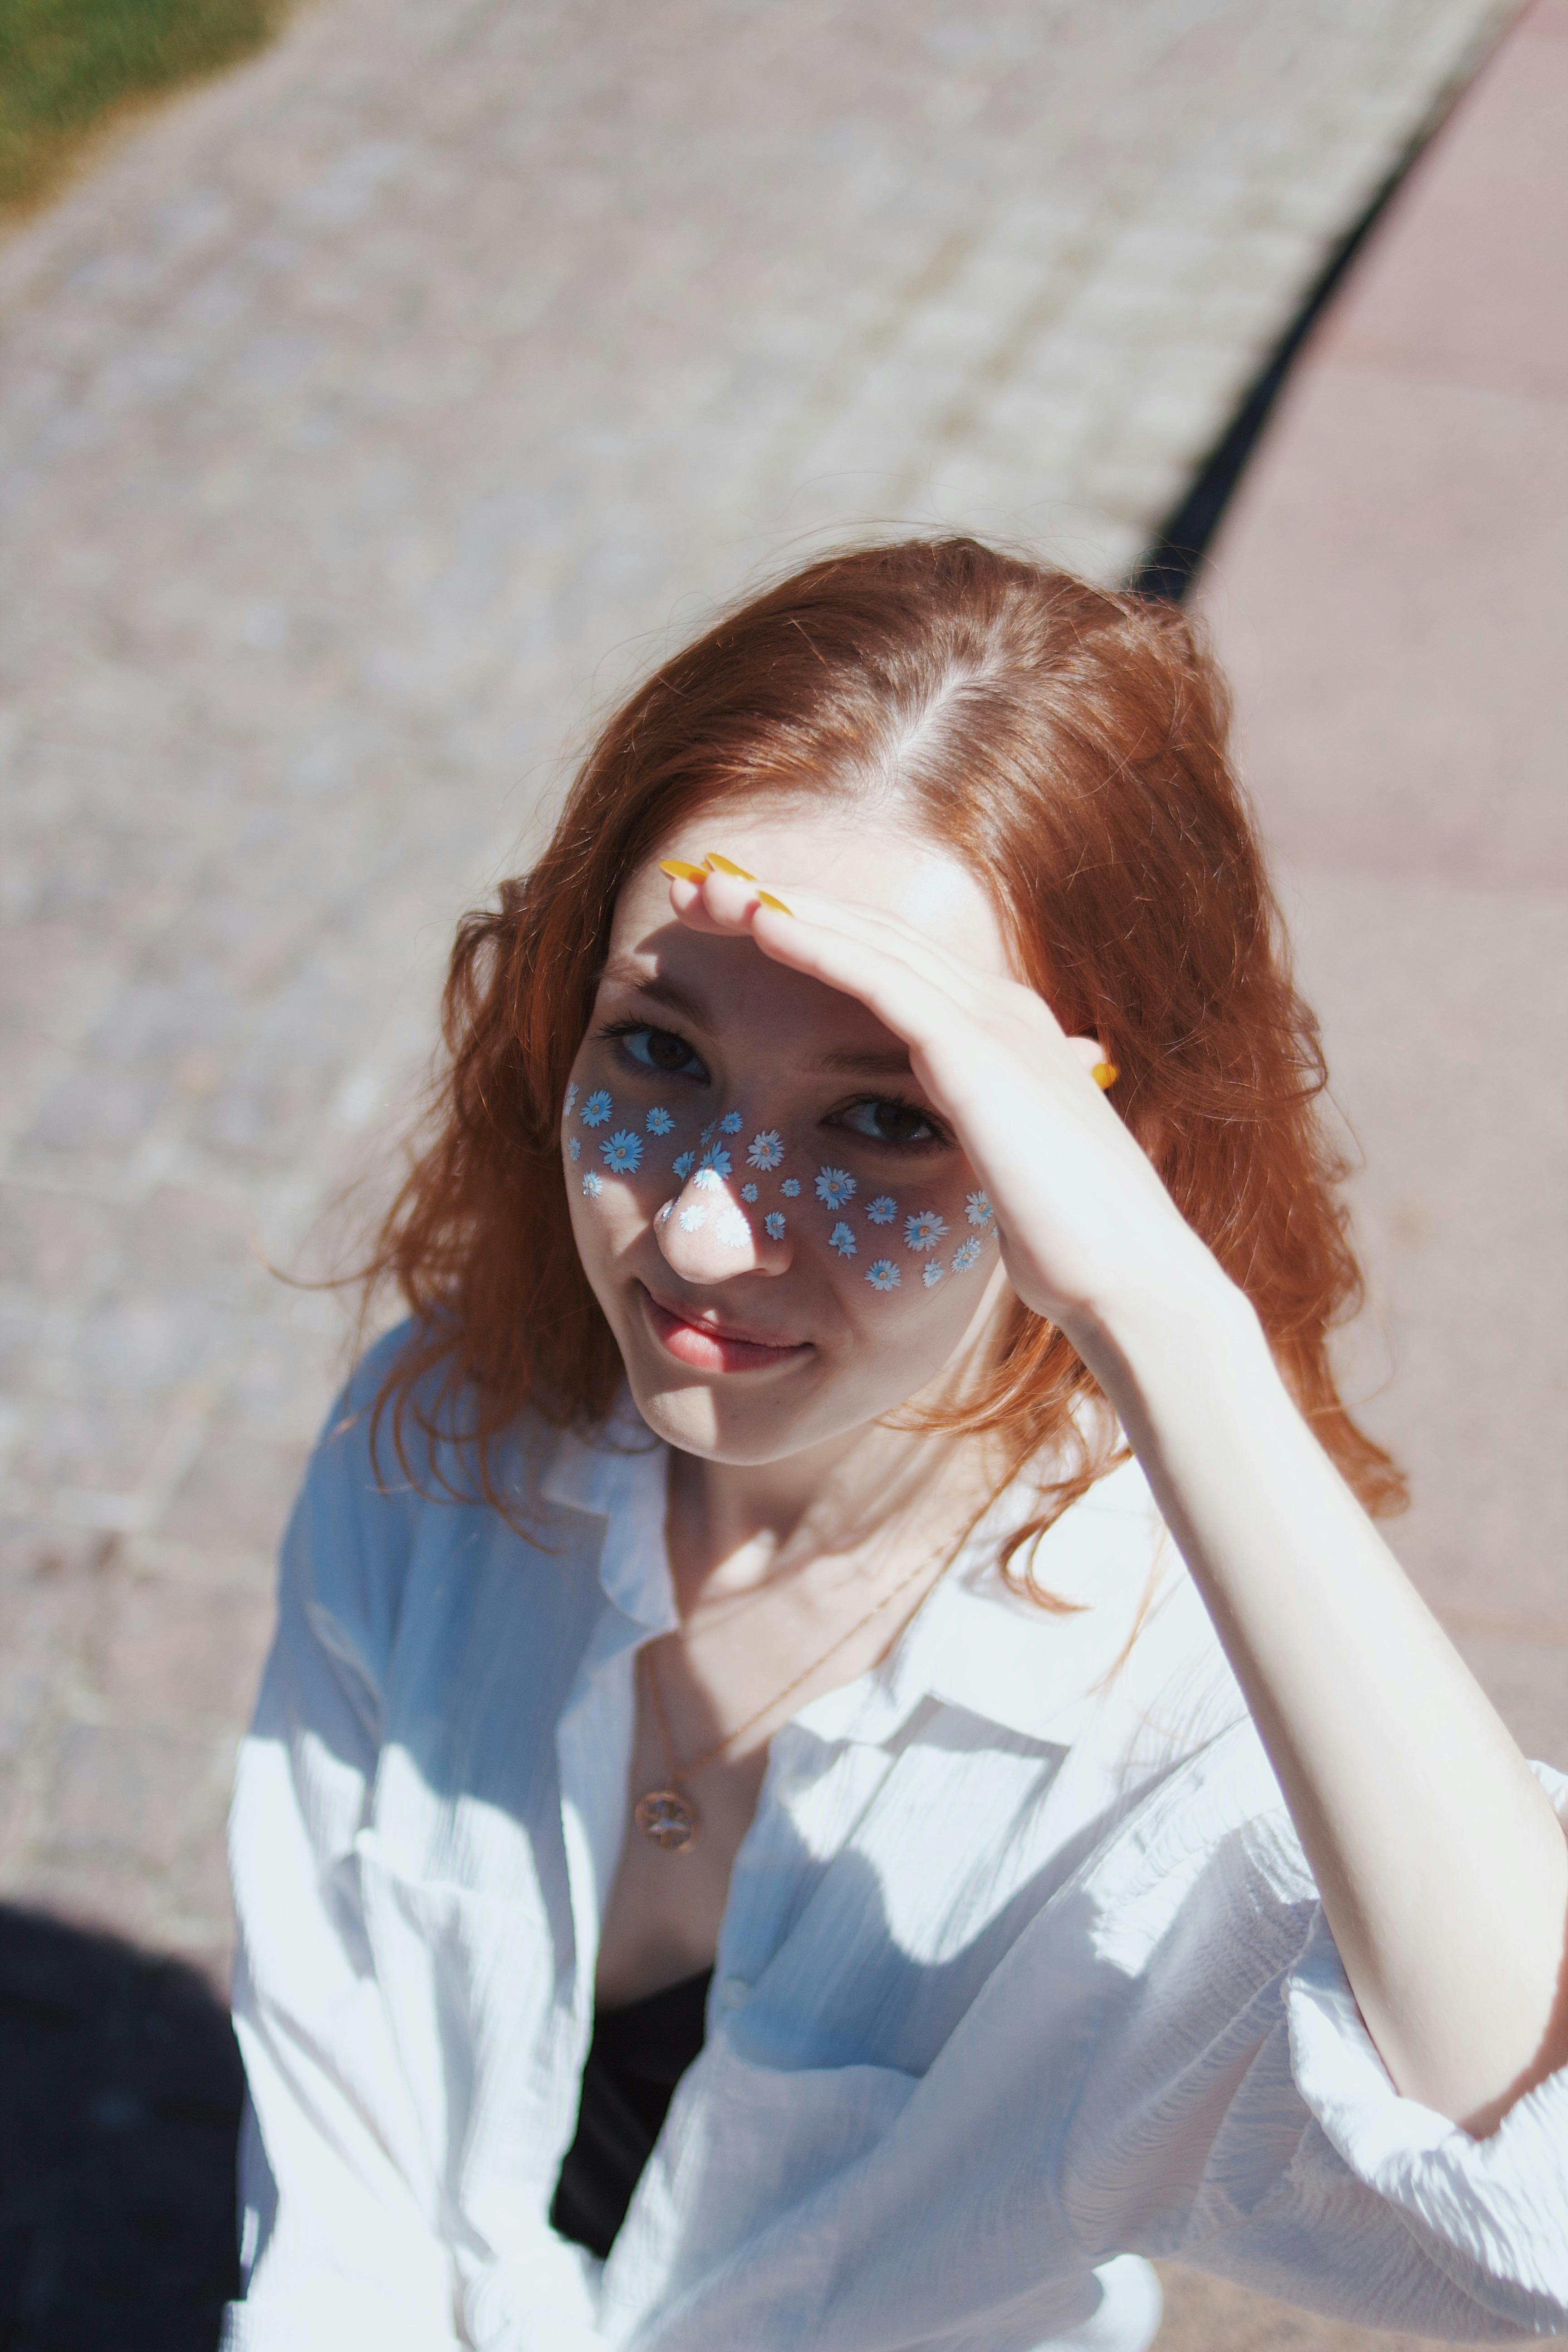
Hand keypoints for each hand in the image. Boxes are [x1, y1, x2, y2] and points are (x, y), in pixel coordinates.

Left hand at [663, 864, 1226, 1354]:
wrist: (1131, 1281)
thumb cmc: (1069, 1249)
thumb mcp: (1003, 1172)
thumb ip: (969, 1137)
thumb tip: (939, 1145)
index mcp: (1004, 1037)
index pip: (891, 964)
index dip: (812, 936)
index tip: (731, 926)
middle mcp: (1002, 1012)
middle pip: (872, 935)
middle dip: (779, 903)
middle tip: (698, 882)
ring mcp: (995, 1025)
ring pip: (869, 941)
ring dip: (781, 907)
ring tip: (707, 885)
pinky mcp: (979, 1054)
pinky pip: (881, 980)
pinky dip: (817, 944)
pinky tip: (759, 923)